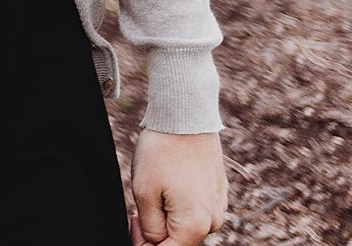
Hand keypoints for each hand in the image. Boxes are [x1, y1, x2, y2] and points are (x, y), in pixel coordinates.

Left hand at [130, 129, 225, 243]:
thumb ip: (149, 228)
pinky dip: (179, 205)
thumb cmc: (162, 152)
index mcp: (196, 225)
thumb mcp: (143, 193)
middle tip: (137, 209)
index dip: (144, 244)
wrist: (186, 118)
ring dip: (168, 217)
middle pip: (179, 240)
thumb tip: (153, 244)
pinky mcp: (218, 193)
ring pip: (186, 226)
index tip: (133, 221)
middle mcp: (214, 220)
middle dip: (156, 230)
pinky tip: (168, 184)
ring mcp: (219, 207)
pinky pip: (196, 210)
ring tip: (154, 190)